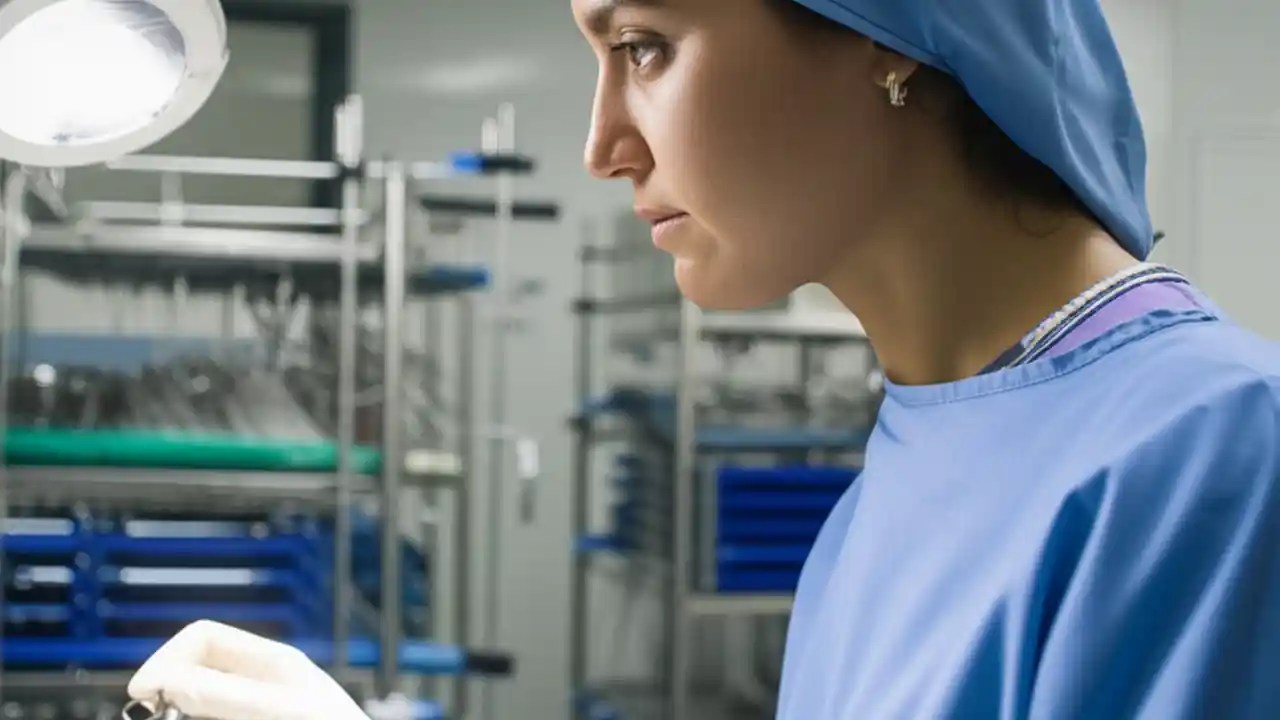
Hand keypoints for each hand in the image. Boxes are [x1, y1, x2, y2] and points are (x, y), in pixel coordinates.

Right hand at [127, 620, 369, 719]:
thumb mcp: (284, 711)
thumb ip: (229, 695)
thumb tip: (168, 679)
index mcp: (274, 664)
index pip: (202, 638)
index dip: (168, 658)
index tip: (145, 692)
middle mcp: (263, 685)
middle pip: (194, 675)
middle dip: (168, 693)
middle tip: (149, 715)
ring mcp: (258, 708)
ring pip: (200, 704)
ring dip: (180, 709)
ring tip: (164, 714)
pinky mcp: (256, 719)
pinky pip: (215, 712)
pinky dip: (202, 714)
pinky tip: (191, 717)